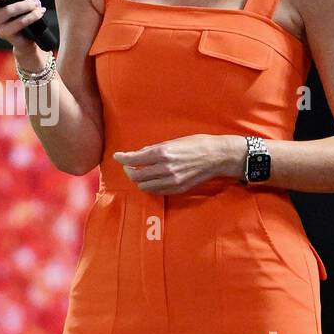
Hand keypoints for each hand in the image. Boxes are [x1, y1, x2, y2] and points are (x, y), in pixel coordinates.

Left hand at [113, 134, 245, 193]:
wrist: (216, 156)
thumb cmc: (196, 144)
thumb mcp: (173, 142)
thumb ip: (154, 150)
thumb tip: (139, 154)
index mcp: (162, 153)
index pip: (134, 159)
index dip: (122, 158)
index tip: (117, 156)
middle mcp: (165, 169)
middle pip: (136, 175)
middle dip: (129, 170)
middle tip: (128, 166)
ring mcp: (171, 181)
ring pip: (144, 186)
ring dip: (138, 180)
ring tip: (138, 173)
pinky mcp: (177, 189)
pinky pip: (156, 191)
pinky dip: (150, 186)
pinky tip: (151, 179)